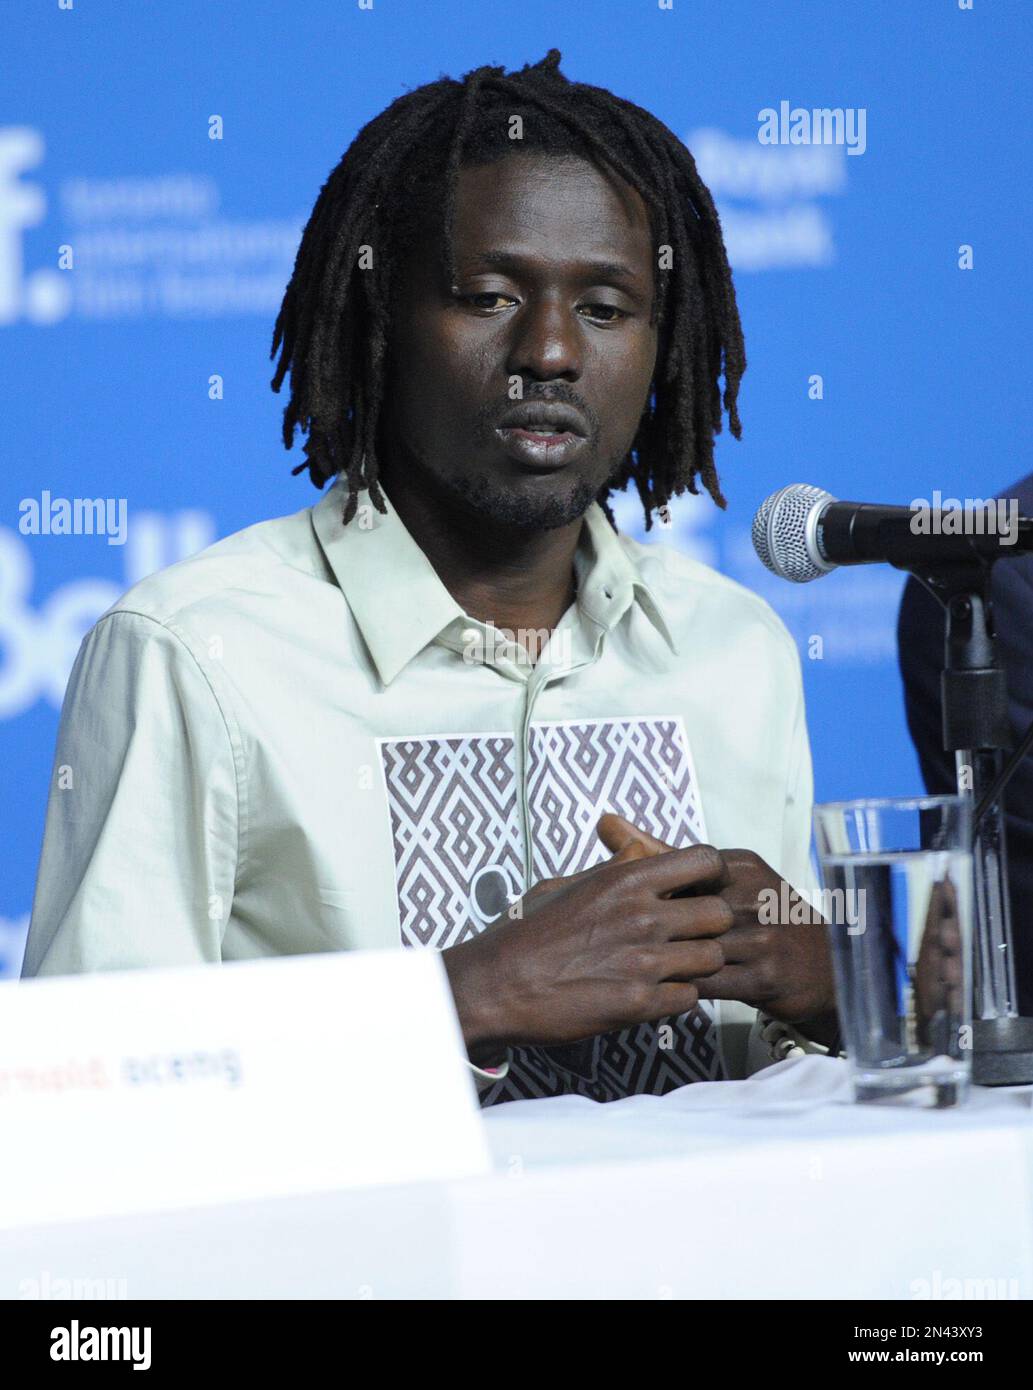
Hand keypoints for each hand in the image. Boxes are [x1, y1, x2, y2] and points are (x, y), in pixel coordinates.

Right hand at [442, 836, 731, 1066]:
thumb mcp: (567, 884)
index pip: (705, 861)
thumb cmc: (527, 932)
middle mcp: (642, 916)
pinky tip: (654, 994)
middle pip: (719, 914)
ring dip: (697, 965)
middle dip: (711, 926)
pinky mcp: (639, 1004)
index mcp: (626, 879)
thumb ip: (612, 868)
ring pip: (712, 959)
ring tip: (672, 969)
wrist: (496, 985)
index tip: (700, 889)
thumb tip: (639, 849)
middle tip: (690, 936)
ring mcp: (644, 962)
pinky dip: (677, 998)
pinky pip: (690, 999)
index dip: (711, 876)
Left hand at [596, 814, 837, 1039]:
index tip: (622, 909)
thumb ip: (662, 854)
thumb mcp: (722, 878)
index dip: (647, 894)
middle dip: (647, 930)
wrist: (827, 967)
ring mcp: (762, 937)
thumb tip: (604, 822)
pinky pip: (708, 983)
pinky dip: (679, 986)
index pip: (678, 871)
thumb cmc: (760, 917)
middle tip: (615, 943)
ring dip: (660, 962)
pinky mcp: (765, 976)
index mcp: (740, 865)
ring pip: (692, 949)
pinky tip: (660, 988)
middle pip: (682, 911)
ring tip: (628, 969)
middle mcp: (754, 896)